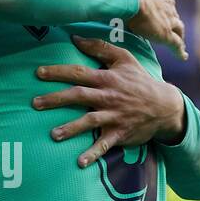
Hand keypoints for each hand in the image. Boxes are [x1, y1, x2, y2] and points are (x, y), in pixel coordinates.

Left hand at [34, 36, 186, 167]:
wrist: (164, 106)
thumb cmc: (139, 80)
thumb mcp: (124, 59)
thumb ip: (100, 47)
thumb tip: (75, 37)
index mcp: (107, 78)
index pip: (79, 73)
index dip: (58, 72)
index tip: (38, 73)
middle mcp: (108, 97)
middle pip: (78, 96)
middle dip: (55, 99)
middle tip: (35, 103)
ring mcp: (114, 116)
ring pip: (89, 121)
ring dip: (71, 128)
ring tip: (54, 135)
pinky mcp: (120, 133)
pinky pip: (105, 144)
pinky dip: (93, 154)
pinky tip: (79, 163)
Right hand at [110, 0, 185, 58]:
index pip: (163, 0)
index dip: (160, 6)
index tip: (158, 12)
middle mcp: (167, 4)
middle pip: (173, 14)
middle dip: (172, 20)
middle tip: (169, 27)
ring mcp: (168, 19)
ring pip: (178, 29)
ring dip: (178, 35)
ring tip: (178, 42)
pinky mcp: (166, 34)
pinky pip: (176, 45)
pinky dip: (180, 51)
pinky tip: (182, 56)